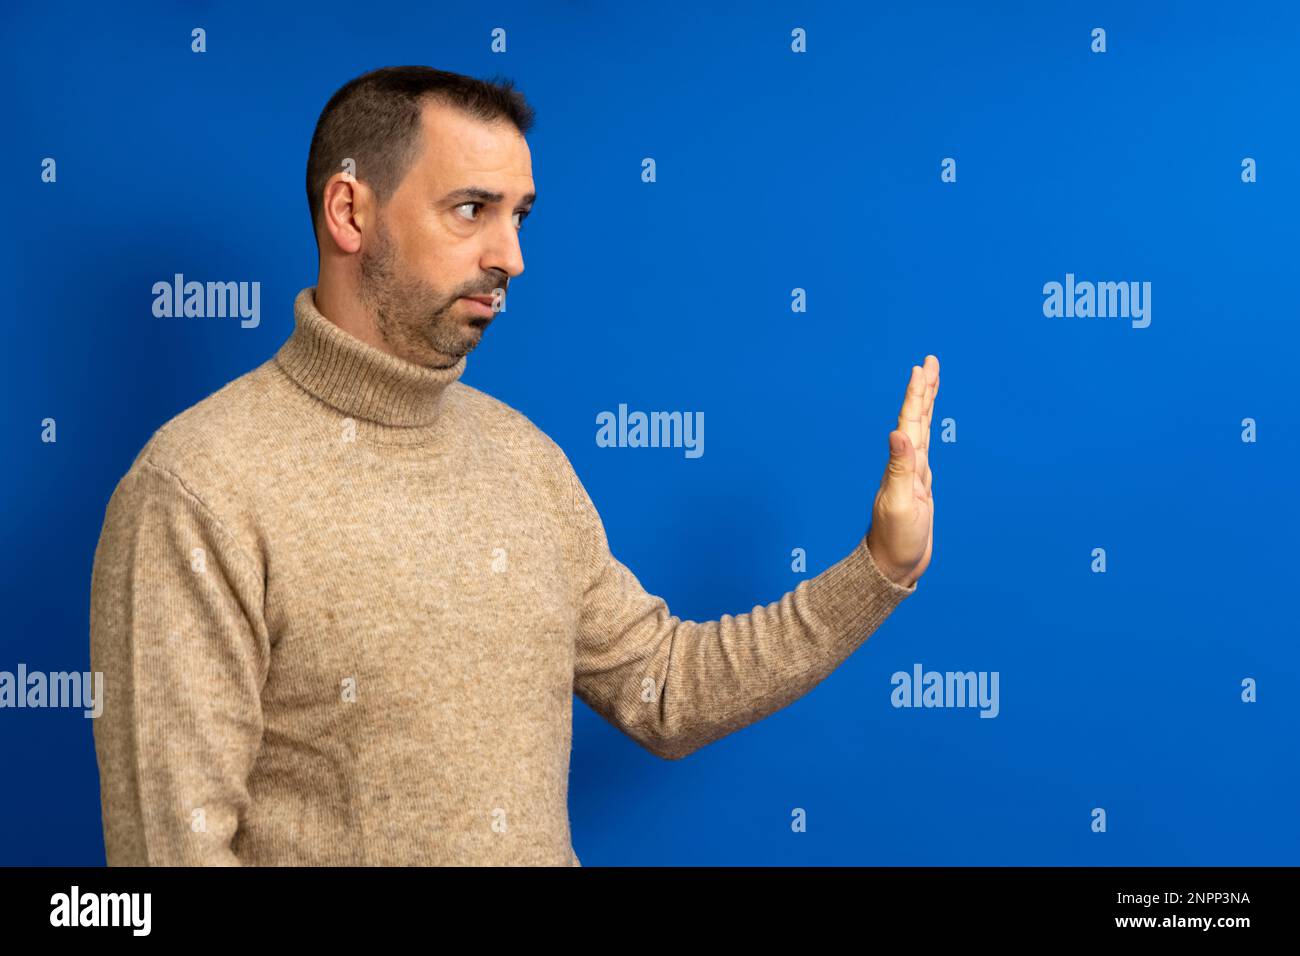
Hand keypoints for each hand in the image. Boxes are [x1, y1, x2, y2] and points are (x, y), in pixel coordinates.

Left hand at [866, 355, 938, 587]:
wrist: (893, 566)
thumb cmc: (896, 540)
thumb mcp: (900, 503)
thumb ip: (900, 469)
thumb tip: (898, 433)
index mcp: (901, 465)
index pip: (910, 421)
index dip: (916, 394)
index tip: (921, 367)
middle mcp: (905, 465)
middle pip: (917, 419)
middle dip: (924, 390)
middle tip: (930, 362)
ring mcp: (913, 475)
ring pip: (922, 431)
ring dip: (926, 406)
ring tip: (930, 382)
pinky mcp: (919, 487)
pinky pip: (926, 450)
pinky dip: (928, 433)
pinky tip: (926, 428)